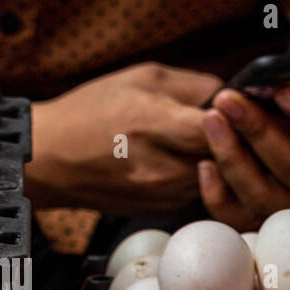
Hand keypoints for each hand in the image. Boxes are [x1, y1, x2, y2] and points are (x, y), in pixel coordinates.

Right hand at [26, 62, 222, 212]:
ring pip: (216, 178)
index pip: (217, 129)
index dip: (235, 118)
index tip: (238, 108)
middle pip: (224, 158)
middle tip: (232, 123)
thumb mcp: (142, 78)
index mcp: (151, 125)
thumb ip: (195, 86)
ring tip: (200, 139)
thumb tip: (235, 96)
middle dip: (233, 140)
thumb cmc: (92, 112)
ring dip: (218, 160)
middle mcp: (160, 168)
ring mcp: (164, 195)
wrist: (51, 160)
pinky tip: (181, 158)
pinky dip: (201, 175)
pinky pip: (200, 191)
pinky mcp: (165, 211)